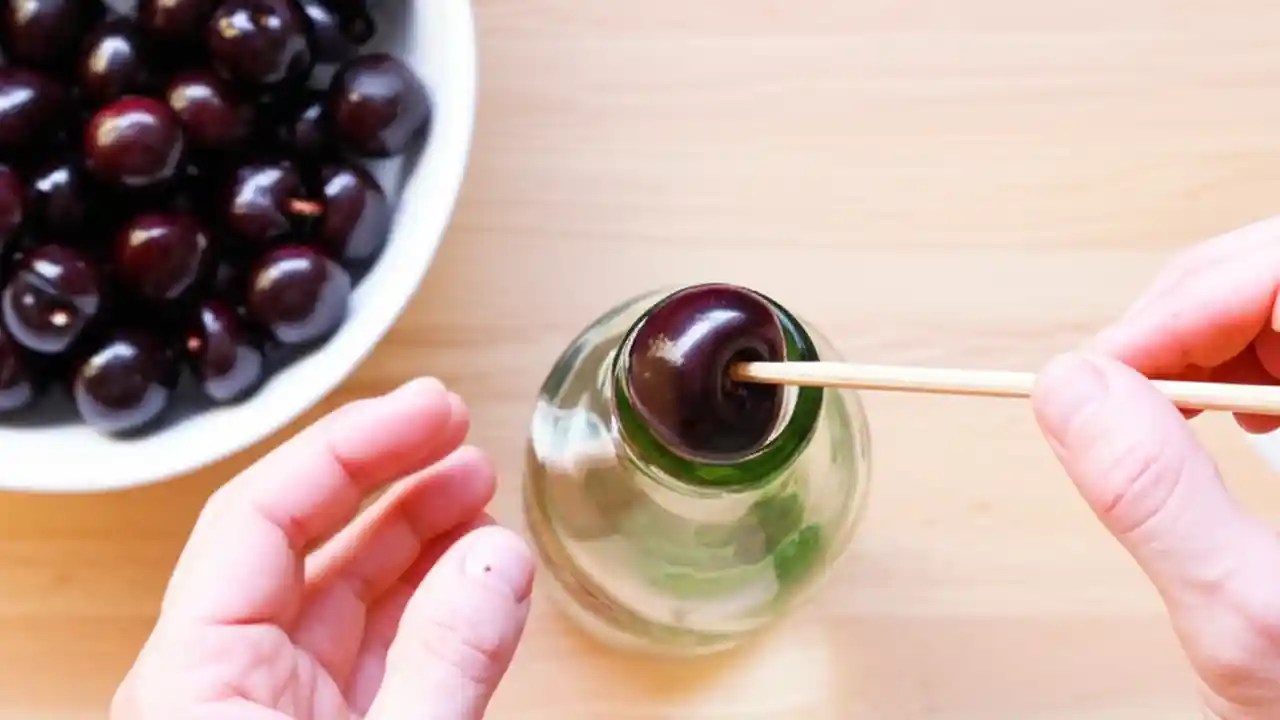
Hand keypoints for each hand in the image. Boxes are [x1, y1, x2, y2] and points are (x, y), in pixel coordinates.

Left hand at [111, 379, 533, 719]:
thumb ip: (442, 661)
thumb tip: (499, 554)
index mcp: (197, 677)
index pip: (260, 516)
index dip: (351, 445)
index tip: (430, 409)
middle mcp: (231, 686)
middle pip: (309, 545)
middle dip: (392, 478)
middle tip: (459, 430)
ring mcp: (282, 718)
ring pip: (352, 600)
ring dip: (423, 538)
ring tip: (479, 490)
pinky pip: (386, 657)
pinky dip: (438, 611)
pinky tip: (479, 572)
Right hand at [1031, 218, 1279, 718]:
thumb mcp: (1244, 622)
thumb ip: (1157, 499)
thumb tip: (1070, 389)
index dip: (1186, 306)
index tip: (1102, 368)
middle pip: (1274, 276)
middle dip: (1181, 319)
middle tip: (1112, 386)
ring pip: (1274, 304)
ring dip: (1198, 342)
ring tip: (1156, 405)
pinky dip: (1228, 368)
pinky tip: (1215, 413)